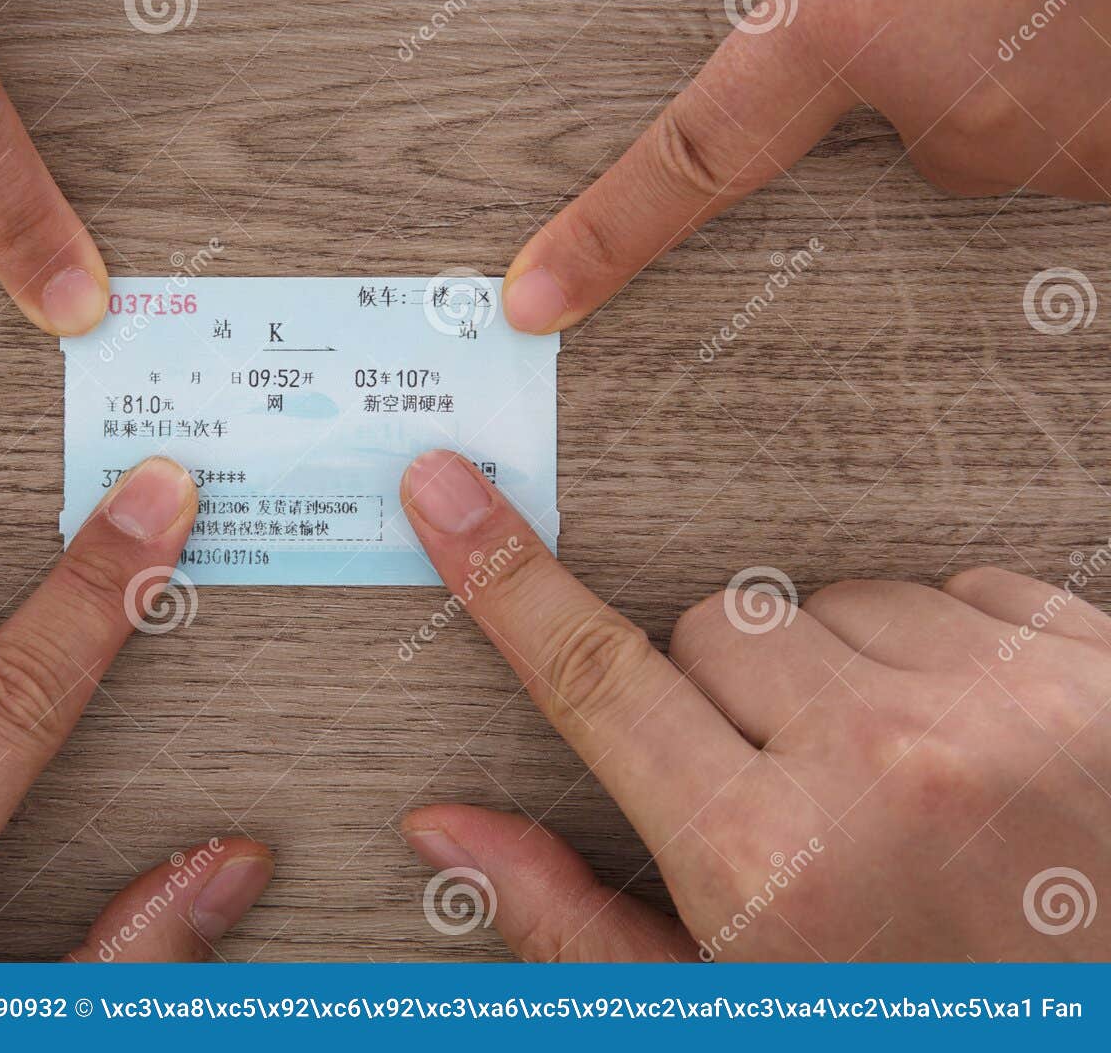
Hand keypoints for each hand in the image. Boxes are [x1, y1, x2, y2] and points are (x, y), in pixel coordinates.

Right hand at [398, 449, 1108, 959]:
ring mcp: (1001, 709)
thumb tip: (447, 831)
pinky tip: (968, 744)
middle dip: (725, 690)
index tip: (449, 494)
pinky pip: (960, 591)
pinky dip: (947, 653)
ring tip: (897, 780)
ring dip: (842, 670)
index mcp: (768, 861)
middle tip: (783, 783)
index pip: (594, 675)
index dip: (504, 577)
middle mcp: (883, 767)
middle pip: (717, 623)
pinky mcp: (1092, 673)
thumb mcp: (734, 1011)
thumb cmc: (922, 1026)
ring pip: (837, 599)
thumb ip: (576, 920)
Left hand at [502, 0, 1110, 332]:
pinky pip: (1066, 146)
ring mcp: (1036, 146)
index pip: (696, 155)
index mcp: (856, 15)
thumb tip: (818, 8)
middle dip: (924, 76)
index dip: (609, 234)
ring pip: (984, 135)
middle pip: (891, 139)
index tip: (539, 299)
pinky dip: (1075, 91)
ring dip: (1008, 74)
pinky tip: (1093, 19)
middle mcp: (937, 104)